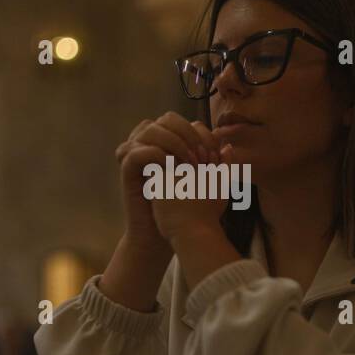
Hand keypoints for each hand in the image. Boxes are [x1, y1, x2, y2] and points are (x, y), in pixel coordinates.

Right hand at [114, 111, 221, 250]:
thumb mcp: (208, 186)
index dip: (203, 134)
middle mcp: (152, 144)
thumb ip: (220, 167)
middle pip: (167, 119)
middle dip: (188, 134)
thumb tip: (227, 147)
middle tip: (202, 157)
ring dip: (173, 142)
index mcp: (170, 144)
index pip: (185, 122)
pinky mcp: (126, 170)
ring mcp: (137, 155)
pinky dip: (154, 155)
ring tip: (188, 163)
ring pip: (149, 129)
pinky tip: (171, 169)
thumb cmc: (186, 211)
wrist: (162, 235)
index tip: (216, 155)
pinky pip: (135, 151)